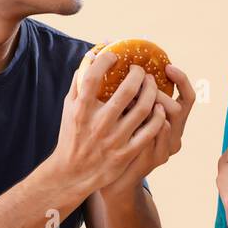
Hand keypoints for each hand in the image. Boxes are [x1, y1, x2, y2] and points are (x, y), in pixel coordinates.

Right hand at [48, 49, 167, 198]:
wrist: (72, 173)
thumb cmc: (72, 134)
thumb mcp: (69, 107)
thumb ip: (79, 82)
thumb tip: (92, 55)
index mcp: (81, 110)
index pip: (93, 77)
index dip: (105, 60)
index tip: (114, 55)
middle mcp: (98, 123)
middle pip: (127, 90)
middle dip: (138, 74)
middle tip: (140, 70)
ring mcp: (114, 139)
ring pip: (143, 108)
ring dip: (151, 91)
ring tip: (151, 84)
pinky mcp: (125, 153)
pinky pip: (149, 130)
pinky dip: (157, 116)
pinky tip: (157, 107)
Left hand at [100, 63, 196, 203]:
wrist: (112, 175)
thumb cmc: (119, 138)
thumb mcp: (131, 114)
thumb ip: (136, 94)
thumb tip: (128, 66)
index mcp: (173, 121)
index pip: (188, 97)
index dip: (182, 80)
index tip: (168, 67)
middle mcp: (176, 135)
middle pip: (178, 107)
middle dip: (158, 93)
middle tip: (140, 85)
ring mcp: (167, 149)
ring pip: (167, 121)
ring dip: (150, 106)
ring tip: (131, 99)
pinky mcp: (154, 160)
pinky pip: (155, 139)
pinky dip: (145, 125)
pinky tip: (133, 117)